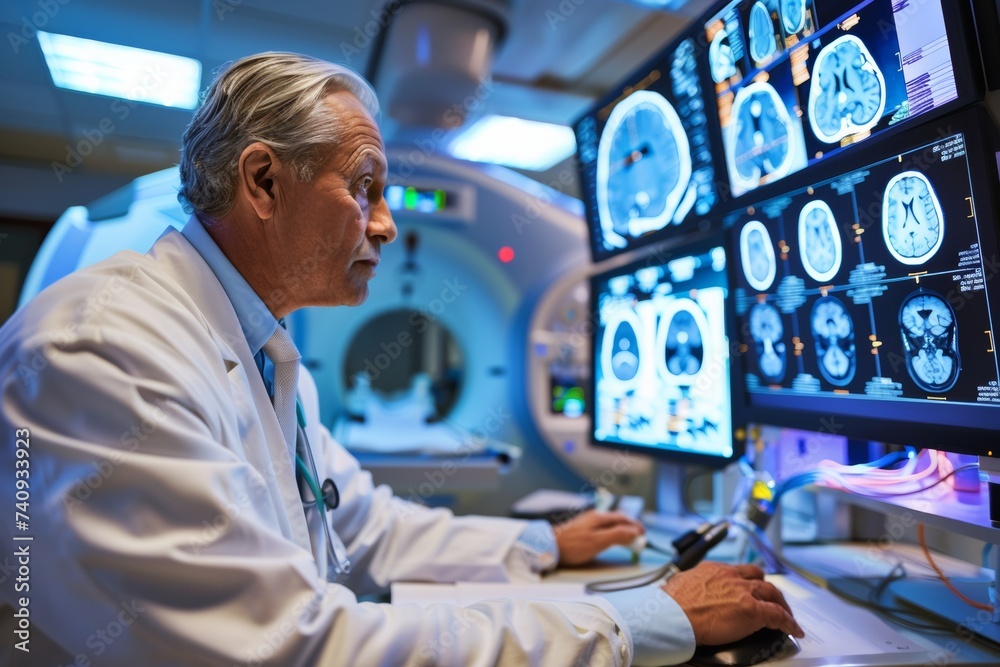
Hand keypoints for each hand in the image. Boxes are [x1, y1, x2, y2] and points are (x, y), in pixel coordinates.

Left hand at [553, 510, 643, 565]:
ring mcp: (587, 522)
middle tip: (638, 537)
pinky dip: (612, 532)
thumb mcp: (598, 542)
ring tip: (627, 539)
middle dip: (629, 527)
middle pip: (617, 519)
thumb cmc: (572, 545)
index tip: (643, 534)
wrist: (549, 546)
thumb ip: (617, 535)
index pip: (623, 518)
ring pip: (610, 523)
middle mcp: (594, 516)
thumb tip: (634, 531)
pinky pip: (602, 527)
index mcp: (600, 517)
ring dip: (621, 529)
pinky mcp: (582, 529)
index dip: (635, 525)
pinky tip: (610, 539)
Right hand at [662, 562, 804, 645]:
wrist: (672, 614)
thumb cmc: (670, 604)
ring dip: (781, 603)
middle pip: (758, 577)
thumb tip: (683, 590)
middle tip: (773, 599)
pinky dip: (788, 622)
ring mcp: (743, 591)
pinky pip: (777, 615)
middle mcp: (731, 576)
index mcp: (713, 569)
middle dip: (768, 588)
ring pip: (771, 592)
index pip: (738, 571)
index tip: (749, 587)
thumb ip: (690, 585)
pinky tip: (793, 629)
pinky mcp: (752, 610)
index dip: (748, 580)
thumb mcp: (679, 585)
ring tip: (786, 614)